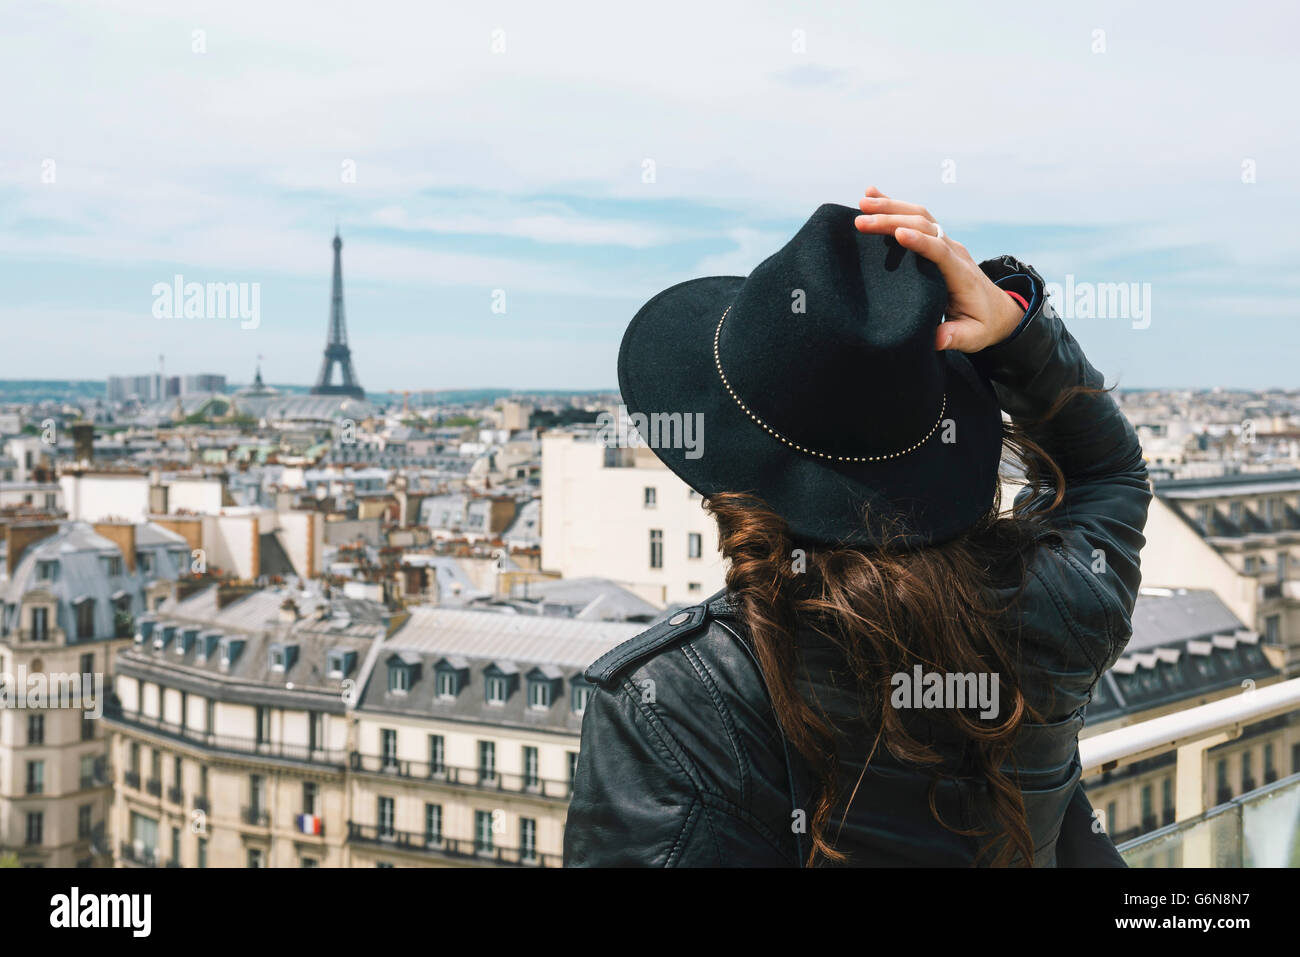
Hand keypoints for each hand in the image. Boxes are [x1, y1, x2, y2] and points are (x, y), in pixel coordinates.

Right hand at [853, 187, 1025, 352]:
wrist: (997, 311)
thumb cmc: (982, 324)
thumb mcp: (973, 337)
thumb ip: (955, 337)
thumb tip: (937, 339)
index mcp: (961, 274)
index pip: (940, 252)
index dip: (920, 242)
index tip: (898, 234)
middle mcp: (954, 252)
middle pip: (925, 226)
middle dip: (893, 220)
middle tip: (861, 220)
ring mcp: (946, 243)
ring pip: (921, 216)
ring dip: (892, 207)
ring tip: (863, 202)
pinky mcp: (937, 242)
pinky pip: (917, 218)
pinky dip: (895, 206)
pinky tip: (872, 196)